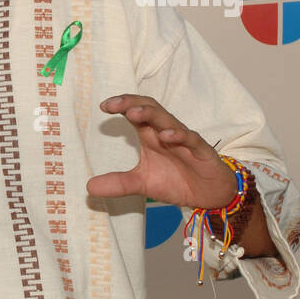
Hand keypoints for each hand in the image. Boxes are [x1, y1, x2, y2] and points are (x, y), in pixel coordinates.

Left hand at [87, 95, 236, 209]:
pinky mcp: (202, 151)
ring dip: (151, 115)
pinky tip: (165, 136)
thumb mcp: (142, 184)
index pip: (135, 113)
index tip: (103, 106)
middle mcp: (167, 133)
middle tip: (114, 104)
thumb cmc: (177, 180)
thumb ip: (118, 183)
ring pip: (168, 120)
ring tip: (133, 113)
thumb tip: (88, 187)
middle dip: (132, 103)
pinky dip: (178, 135)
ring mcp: (185, 140)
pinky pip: (191, 139)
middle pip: (150, 109)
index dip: (121, 106)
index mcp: (151, 136)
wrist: (210, 195)